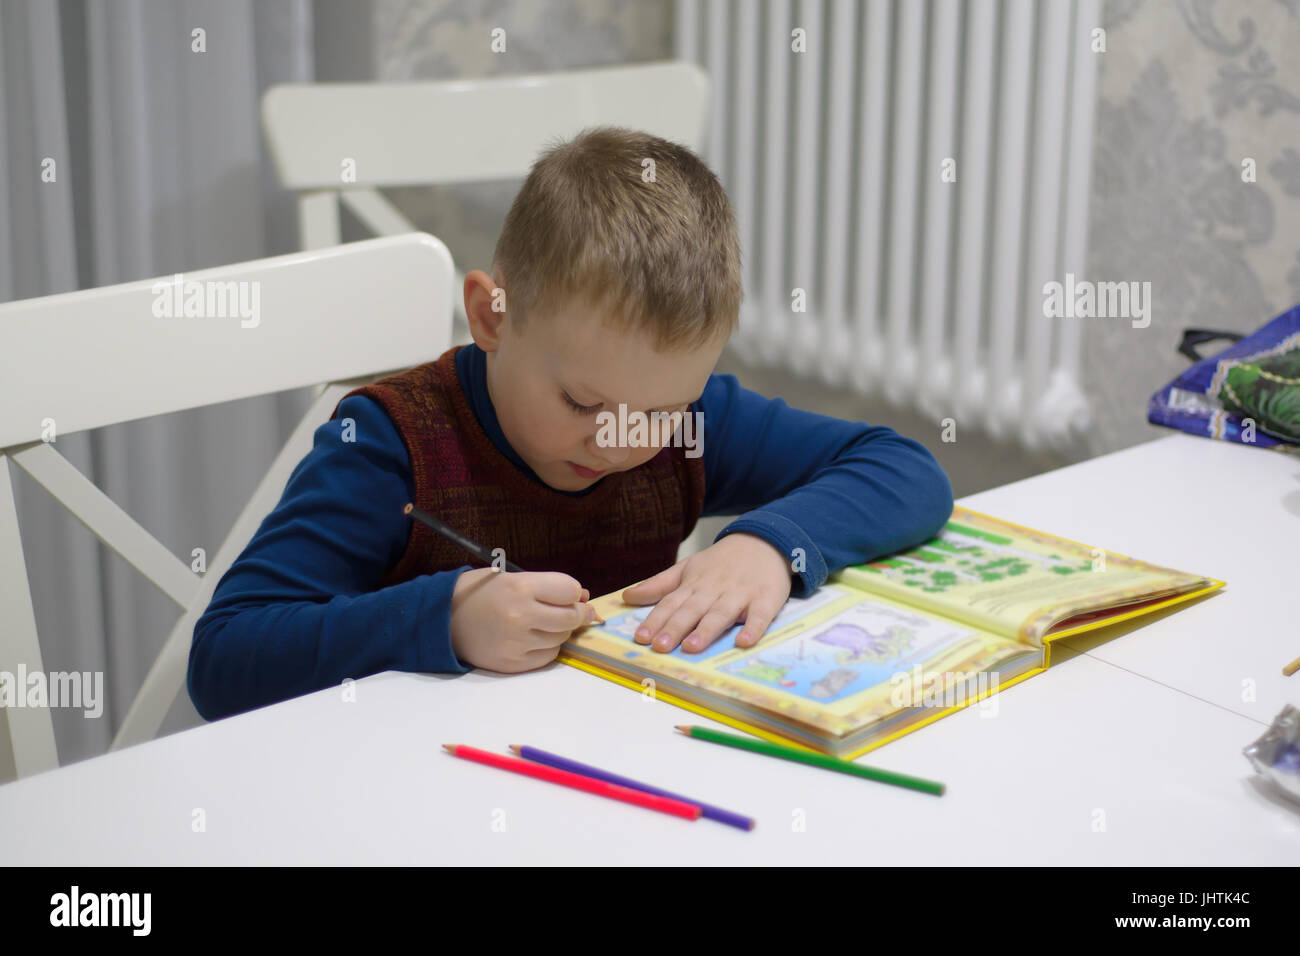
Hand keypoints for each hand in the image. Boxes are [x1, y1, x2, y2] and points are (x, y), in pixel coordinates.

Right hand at [449, 568, 594, 671]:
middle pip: (571, 617)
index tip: (570, 594)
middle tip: (572, 610)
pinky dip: (547, 646)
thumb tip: (583, 597)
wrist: (443, 620)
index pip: (569, 590)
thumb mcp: (510, 577)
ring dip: (560, 630)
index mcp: (519, 588)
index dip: (574, 592)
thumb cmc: (479, 593)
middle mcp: (521, 616)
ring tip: (543, 622)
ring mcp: (517, 643)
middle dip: (577, 613)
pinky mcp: (512, 663)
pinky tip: (534, 638)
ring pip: (561, 638)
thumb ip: (547, 586)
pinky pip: (548, 656)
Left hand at [621, 532, 792, 653]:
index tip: (640, 638)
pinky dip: (753, 628)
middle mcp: (714, 589)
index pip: (671, 603)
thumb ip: (659, 584)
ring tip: (691, 647)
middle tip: (660, 646)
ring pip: (721, 613)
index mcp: (694, 584)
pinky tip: (744, 642)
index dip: (655, 620)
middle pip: (692, 610)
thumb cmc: (722, 562)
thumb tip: (627, 597)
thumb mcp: (688, 567)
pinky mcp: (766, 599)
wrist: (764, 541)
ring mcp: (740, 594)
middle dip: (675, 628)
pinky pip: (759, 616)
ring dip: (706, 630)